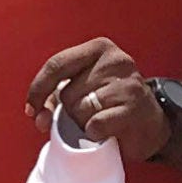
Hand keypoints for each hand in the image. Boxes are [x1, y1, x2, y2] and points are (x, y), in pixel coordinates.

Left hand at [31, 39, 169, 160]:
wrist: (150, 124)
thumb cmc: (109, 104)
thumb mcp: (83, 88)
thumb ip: (56, 95)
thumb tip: (37, 115)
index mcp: (99, 48)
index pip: (56, 65)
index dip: (38, 90)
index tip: (31, 109)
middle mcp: (116, 60)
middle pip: (67, 93)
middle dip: (69, 111)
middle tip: (88, 115)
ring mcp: (127, 83)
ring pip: (80, 110)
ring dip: (83, 123)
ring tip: (101, 119)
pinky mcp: (134, 108)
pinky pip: (95, 125)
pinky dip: (95, 133)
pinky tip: (107, 130)